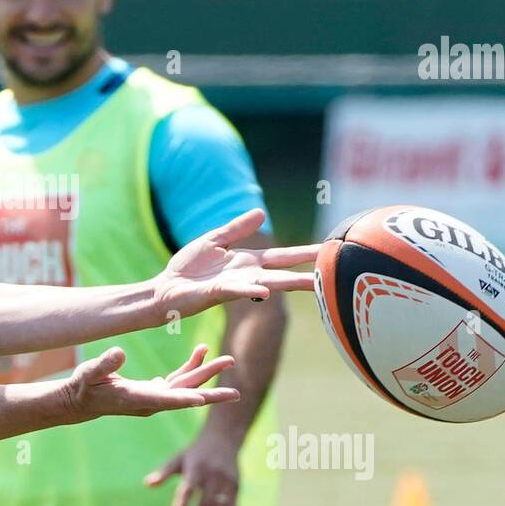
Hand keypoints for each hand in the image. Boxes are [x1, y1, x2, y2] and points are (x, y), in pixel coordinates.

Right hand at [60, 346, 238, 420]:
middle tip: (236, 392)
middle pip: (186, 396)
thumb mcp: (89, 373)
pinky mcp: (155, 389)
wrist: (81, 402)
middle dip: (211, 392)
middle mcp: (151, 401)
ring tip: (228, 360)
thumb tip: (119, 352)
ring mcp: (155, 396)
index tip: (203, 401)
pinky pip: (179, 379)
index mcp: (137, 398)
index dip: (184, 400)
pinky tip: (202, 351)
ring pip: (187, 386)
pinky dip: (191, 366)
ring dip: (207, 374)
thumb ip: (105, 364)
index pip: (164, 400)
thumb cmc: (83, 387)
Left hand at [144, 377, 242, 505]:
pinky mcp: (236, 485)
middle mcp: (212, 475)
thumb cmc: (196, 451)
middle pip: (205, 504)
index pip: (187, 490)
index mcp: (195, 468)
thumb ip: (164, 472)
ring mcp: (226, 481)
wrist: (224, 437)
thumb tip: (147, 484)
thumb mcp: (178, 458)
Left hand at [153, 209, 320, 320]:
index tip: (330, 248)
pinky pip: (237, 290)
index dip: (305, 253)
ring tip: (316, 283)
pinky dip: (251, 288)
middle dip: (310, 272)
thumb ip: (237, 229)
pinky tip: (265, 288)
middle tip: (339, 271)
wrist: (165, 290)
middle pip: (284, 273)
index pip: (283, 257)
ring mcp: (235, 286)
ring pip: (269, 284)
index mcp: (248, 262)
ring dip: (291, 283)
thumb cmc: (188, 269)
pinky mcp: (217, 292)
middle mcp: (247, 276)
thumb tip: (262, 213)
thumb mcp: (214, 240)